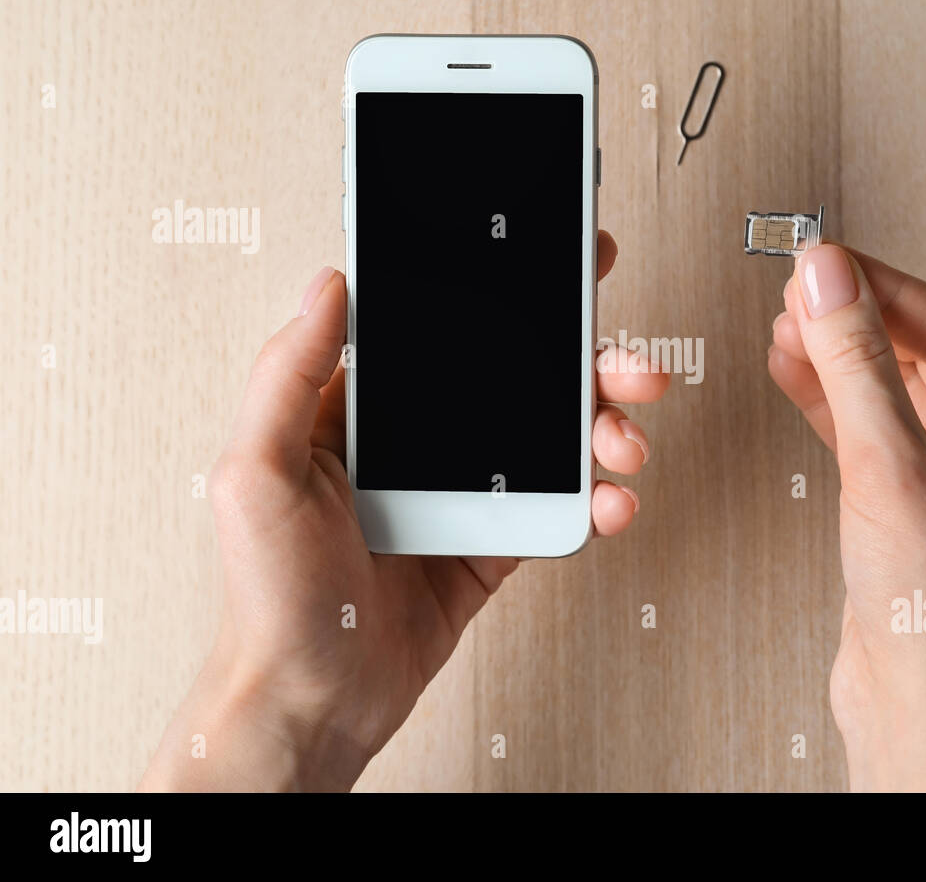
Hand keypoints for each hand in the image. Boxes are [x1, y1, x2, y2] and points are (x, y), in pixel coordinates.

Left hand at [140, 230, 665, 790]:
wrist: (314, 702)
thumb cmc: (269, 599)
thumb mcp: (255, 474)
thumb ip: (286, 375)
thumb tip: (327, 286)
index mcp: (364, 412)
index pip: (446, 331)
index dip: (508, 293)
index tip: (560, 266)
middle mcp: (421, 443)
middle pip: (522, 378)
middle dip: (588, 363)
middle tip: (629, 363)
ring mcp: (464, 492)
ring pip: (553, 438)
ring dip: (605, 427)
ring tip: (625, 441)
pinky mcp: (494, 543)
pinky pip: (558, 506)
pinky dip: (597, 500)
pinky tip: (609, 501)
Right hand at [768, 244, 925, 790]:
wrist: (924, 705)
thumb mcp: (893, 464)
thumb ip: (856, 361)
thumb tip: (828, 279)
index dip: (884, 286)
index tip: (827, 260)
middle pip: (922, 350)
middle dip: (856, 320)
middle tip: (801, 288)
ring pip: (891, 388)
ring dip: (837, 356)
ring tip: (787, 325)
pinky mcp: (913, 500)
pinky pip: (870, 428)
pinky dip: (830, 400)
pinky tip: (795, 370)